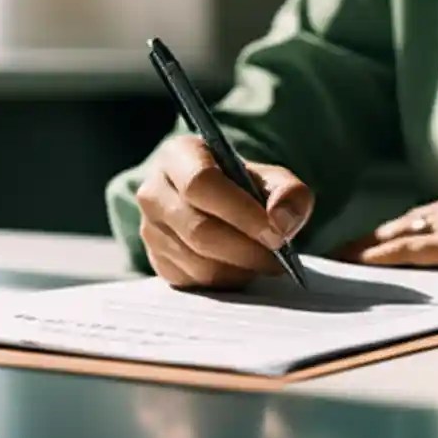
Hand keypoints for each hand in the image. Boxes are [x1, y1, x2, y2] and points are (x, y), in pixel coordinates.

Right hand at [135, 135, 314, 288]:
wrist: (218, 207)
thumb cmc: (244, 188)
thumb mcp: (272, 180)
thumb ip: (288, 193)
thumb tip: (281, 222)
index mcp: (179, 156)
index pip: (201, 183)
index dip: (240, 212)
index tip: (276, 234)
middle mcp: (153, 191)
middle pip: (198, 229)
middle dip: (246, 249)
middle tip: (279, 258)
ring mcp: (149, 230)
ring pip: (197, 261)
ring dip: (239, 268)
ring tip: (264, 261)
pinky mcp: (157, 262)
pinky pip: (193, 281)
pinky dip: (226, 281)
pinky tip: (242, 267)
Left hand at [336, 179, 437, 269]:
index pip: (430, 213)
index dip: (406, 226)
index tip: (387, 235)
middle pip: (406, 220)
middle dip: (377, 235)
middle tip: (347, 246)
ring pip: (396, 234)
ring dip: (367, 246)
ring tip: (339, 256)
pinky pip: (404, 251)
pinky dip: (377, 256)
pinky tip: (355, 262)